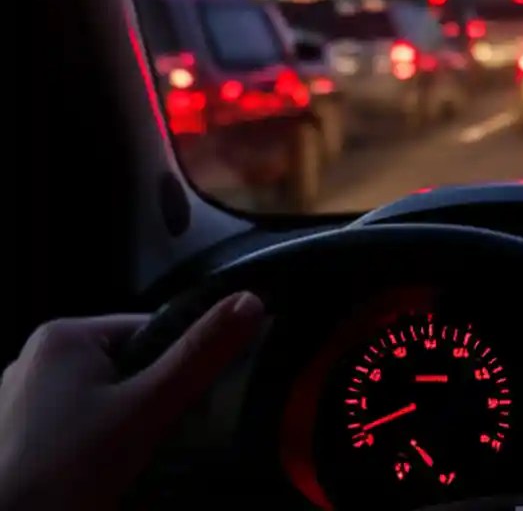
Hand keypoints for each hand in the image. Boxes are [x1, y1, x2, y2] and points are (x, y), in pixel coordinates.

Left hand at [0, 292, 264, 510]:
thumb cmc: (68, 469)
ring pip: (105, 400)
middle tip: (162, 435)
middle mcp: (35, 360)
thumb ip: (200, 355)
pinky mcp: (18, 438)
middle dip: (151, 401)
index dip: (180, 365)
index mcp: (64, 336)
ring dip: (127, 426)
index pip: (151, 331)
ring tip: (134, 457)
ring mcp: (21, 402)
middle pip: (128, 367)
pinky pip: (78, 427)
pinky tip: (105, 471)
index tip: (191, 402)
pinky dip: (98, 446)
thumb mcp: (148, 408)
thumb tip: (249, 302)